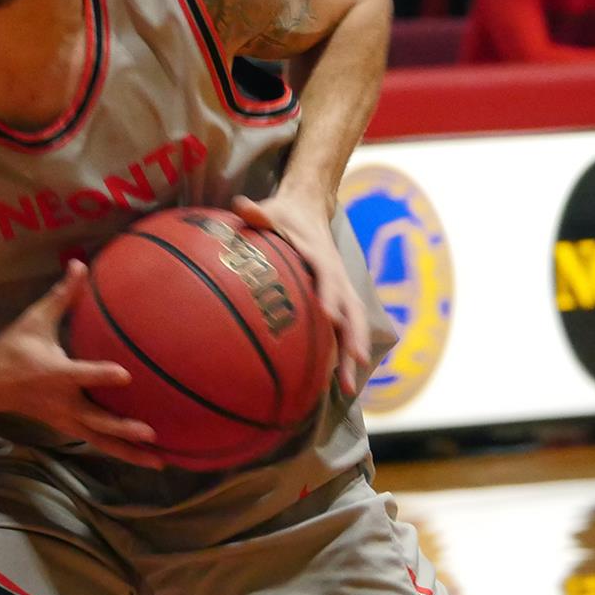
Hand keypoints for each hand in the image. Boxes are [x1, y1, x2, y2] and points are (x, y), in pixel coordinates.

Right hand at [0, 263, 161, 466]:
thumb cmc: (13, 349)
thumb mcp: (35, 320)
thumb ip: (62, 295)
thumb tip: (80, 263)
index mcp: (56, 375)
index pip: (82, 374)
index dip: (103, 375)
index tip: (126, 374)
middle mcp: (63, 402)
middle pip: (96, 421)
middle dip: (122, 429)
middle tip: (150, 433)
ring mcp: (65, 420)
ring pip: (99, 441)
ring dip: (128, 452)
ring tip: (158, 461)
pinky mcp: (67, 428)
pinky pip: (96, 442)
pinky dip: (118, 451)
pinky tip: (141, 456)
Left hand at [233, 192, 369, 398]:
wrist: (307, 208)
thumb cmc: (284, 214)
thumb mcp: (271, 210)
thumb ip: (258, 213)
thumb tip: (241, 206)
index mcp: (322, 256)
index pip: (329, 277)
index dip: (330, 295)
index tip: (328, 316)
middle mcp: (336, 276)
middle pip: (351, 310)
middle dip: (353, 337)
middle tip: (352, 364)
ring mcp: (339, 290)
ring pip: (352, 325)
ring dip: (350, 354)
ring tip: (346, 388)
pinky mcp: (335, 299)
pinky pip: (342, 328)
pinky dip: (340, 353)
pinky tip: (330, 383)